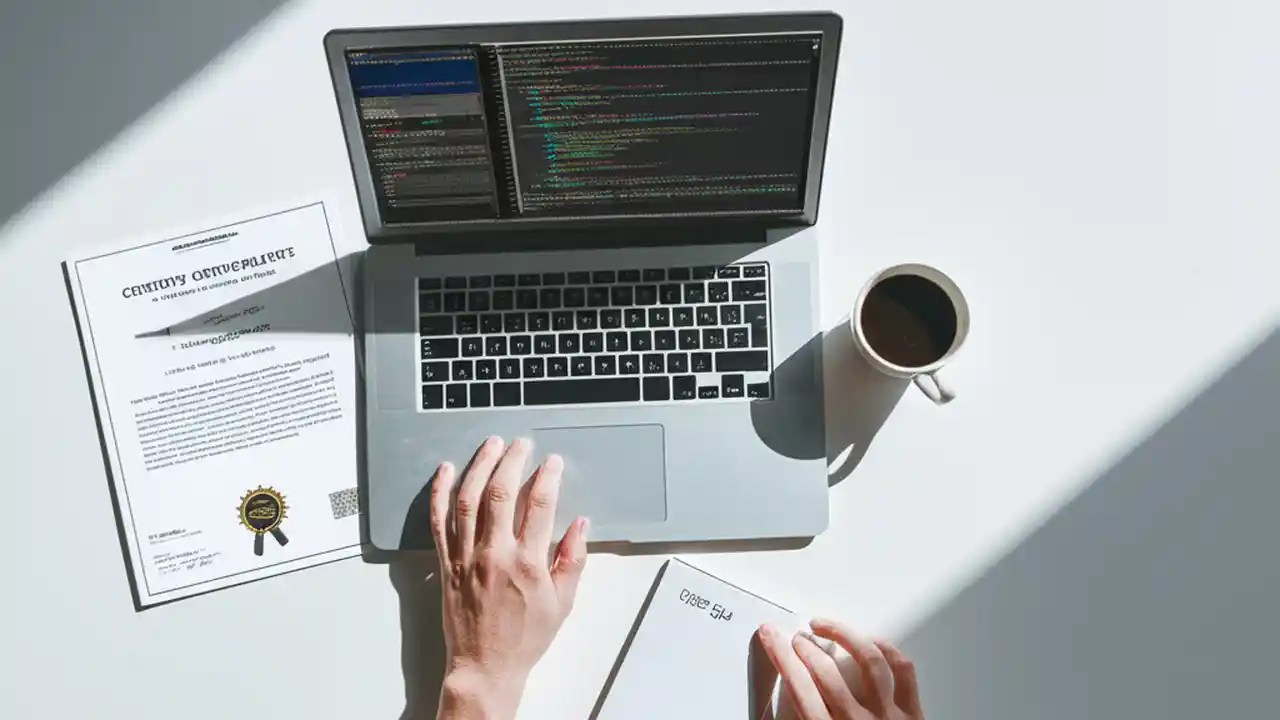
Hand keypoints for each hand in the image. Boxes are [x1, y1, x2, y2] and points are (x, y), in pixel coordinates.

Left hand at [429, 436, 588, 719]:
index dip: (547, 476)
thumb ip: (573, 559)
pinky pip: (438, 521)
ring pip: (468, 499)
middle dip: (512, 460)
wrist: (484, 665)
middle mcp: (494, 555)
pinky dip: (439, 492)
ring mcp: (466, 557)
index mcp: (528, 564)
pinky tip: (445, 471)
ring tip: (490, 445)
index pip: (539, 505)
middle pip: (500, 493)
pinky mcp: (446, 564)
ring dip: (479, 466)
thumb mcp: (562, 602)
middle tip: (520, 443)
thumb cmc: (524, 638)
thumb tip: (581, 525)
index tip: (552, 462)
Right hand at [757, 619, 922, 719]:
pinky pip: (902, 670)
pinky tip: (870, 642)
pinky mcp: (916, 716)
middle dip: (804, 647)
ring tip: (824, 626)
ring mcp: (890, 718)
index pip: (798, 686)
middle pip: (824, 671)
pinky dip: (885, 649)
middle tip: (792, 637)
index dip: (781, 656)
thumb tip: (787, 704)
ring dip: (842, 636)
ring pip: (866, 661)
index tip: (771, 637)